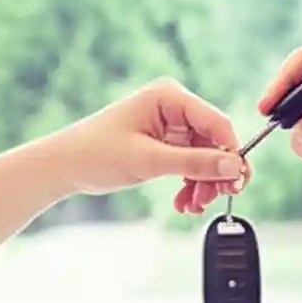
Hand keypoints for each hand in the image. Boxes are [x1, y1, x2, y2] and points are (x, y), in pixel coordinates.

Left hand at [56, 77, 246, 205]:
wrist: (66, 166)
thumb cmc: (97, 153)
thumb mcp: (149, 160)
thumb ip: (194, 163)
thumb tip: (233, 166)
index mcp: (169, 96)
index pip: (216, 122)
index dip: (231, 153)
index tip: (235, 183)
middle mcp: (173, 106)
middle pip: (214, 141)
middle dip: (215, 174)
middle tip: (214, 199)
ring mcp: (170, 125)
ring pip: (205, 157)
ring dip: (203, 184)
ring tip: (192, 206)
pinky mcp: (165, 143)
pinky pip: (190, 164)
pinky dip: (190, 184)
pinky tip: (184, 202)